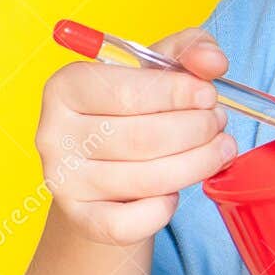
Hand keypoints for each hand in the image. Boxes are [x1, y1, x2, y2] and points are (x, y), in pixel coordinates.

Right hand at [35, 26, 236, 245]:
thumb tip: (213, 62)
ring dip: (198, 163)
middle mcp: (54, 133)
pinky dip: (163, 209)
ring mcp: (64, 179)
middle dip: (196, 129)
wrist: (106, 167)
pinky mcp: (80, 219)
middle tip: (219, 124)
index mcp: (67, 86)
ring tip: (219, 149)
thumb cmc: (135, 110)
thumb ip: (190, 51)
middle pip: (142, 137)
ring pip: (146, 178)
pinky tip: (176, 191)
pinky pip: (129, 224)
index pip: (126, 92)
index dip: (177, 94)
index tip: (209, 95)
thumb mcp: (159, 70)